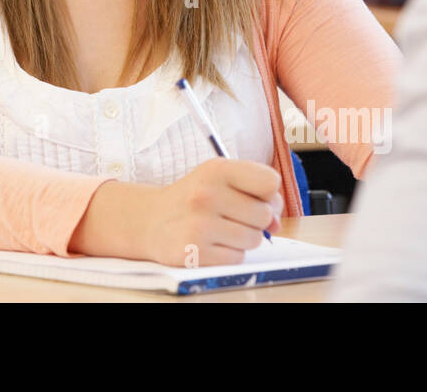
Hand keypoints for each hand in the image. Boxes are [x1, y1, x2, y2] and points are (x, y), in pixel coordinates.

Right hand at [140, 158, 282, 266]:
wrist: (150, 219)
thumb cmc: (193, 198)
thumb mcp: (219, 180)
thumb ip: (255, 193)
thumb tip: (276, 224)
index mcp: (216, 169)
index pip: (269, 181)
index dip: (268, 193)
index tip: (254, 196)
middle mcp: (207, 194)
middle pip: (265, 215)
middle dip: (255, 220)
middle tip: (232, 215)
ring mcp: (200, 224)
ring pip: (254, 239)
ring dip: (243, 238)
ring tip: (220, 229)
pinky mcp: (195, 252)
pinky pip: (237, 258)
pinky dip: (229, 253)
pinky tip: (212, 243)